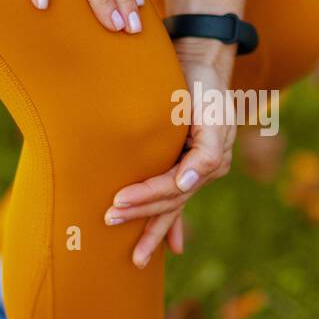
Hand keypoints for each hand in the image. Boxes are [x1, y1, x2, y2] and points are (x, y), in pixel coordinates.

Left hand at [105, 40, 236, 266]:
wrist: (202, 60)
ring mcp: (198, 170)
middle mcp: (204, 169)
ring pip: (174, 207)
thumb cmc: (201, 82)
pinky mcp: (189, 164)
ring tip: (137, 259)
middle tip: (108, 221)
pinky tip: (173, 248)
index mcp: (209, 158)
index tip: (116, 202)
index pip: (173, 187)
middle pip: (171, 201)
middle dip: (142, 216)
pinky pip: (180, 201)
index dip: (146, 197)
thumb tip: (191, 181)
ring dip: (154, 230)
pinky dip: (175, 225)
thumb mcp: (208, 110)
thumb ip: (205, 149)